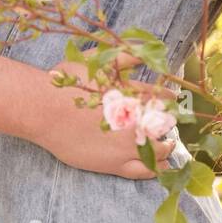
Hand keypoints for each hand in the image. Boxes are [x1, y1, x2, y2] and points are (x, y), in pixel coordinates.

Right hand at [38, 50, 177, 180]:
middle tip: (171, 123)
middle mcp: (135, 121)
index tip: (174, 100)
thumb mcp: (97, 60)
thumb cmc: (68, 83)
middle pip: (164, 124)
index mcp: (132, 95)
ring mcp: (127, 144)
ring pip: (160, 150)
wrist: (46, 111)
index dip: (169, 99)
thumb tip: (145, 52)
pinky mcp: (115, 163)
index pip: (161, 98)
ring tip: (170, 145)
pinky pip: (144, 170)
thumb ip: (123, 57)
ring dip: (167, 146)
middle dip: (169, 122)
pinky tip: (163, 167)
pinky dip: (157, 168)